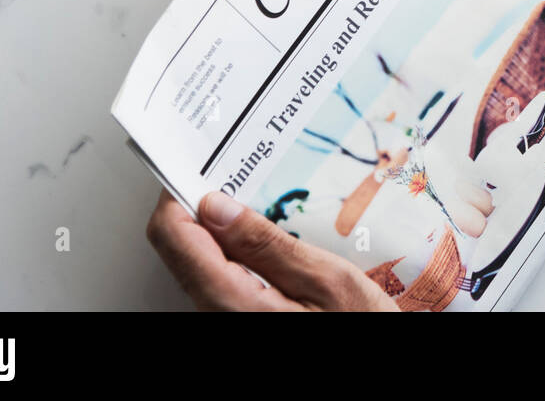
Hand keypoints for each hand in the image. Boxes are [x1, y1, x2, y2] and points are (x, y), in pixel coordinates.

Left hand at [146, 190, 398, 310]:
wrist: (372, 376)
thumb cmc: (360, 330)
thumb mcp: (327, 281)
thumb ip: (266, 244)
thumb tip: (217, 207)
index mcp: (231, 303)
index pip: (173, 236)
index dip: (181, 193)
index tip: (205, 168)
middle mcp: (215, 317)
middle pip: (180, 249)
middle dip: (203, 209)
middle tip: (239, 181)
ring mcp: (223, 322)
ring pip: (197, 265)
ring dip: (219, 232)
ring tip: (258, 211)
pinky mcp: (235, 323)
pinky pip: (216, 282)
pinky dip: (232, 255)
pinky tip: (262, 246)